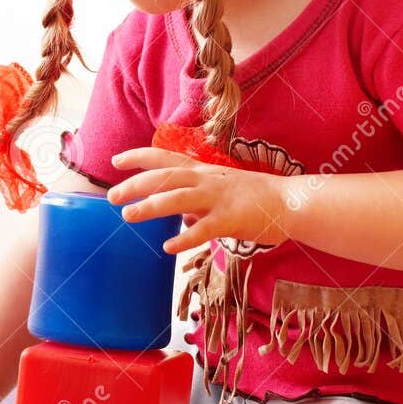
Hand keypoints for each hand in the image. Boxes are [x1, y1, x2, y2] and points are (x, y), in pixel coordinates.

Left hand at [107, 147, 289, 255]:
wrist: (291, 201)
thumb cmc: (254, 197)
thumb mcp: (220, 192)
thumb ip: (196, 203)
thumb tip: (180, 219)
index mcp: (203, 171)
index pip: (166, 158)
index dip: (139, 157)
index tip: (115, 161)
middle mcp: (207, 180)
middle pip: (165, 177)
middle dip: (135, 184)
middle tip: (111, 196)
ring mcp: (219, 198)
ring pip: (179, 198)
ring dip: (151, 206)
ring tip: (128, 216)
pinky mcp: (231, 219)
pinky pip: (204, 229)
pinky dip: (185, 238)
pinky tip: (168, 246)